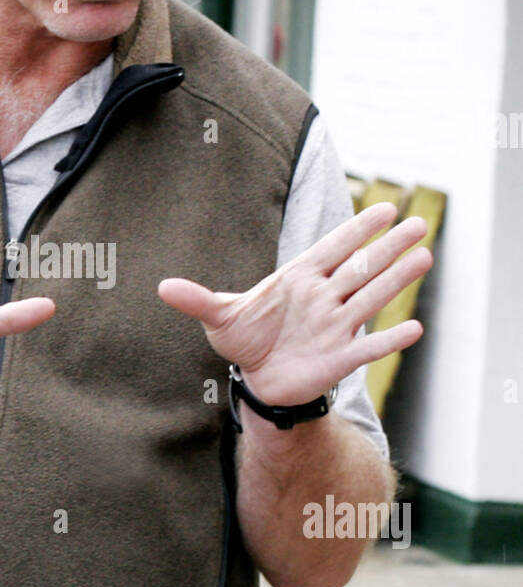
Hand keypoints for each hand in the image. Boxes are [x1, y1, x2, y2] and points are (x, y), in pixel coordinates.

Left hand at [157, 203, 432, 405]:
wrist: (258, 379)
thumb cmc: (245, 339)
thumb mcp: (218, 316)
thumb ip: (196, 299)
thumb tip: (161, 286)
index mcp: (299, 279)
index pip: (333, 248)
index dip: (357, 229)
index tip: (384, 208)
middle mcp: (324, 298)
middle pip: (361, 268)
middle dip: (388, 247)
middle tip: (419, 223)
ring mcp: (335, 327)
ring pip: (371, 299)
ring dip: (397, 280)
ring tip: (425, 257)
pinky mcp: (339, 358)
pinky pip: (368, 347)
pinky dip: (389, 340)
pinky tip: (414, 329)